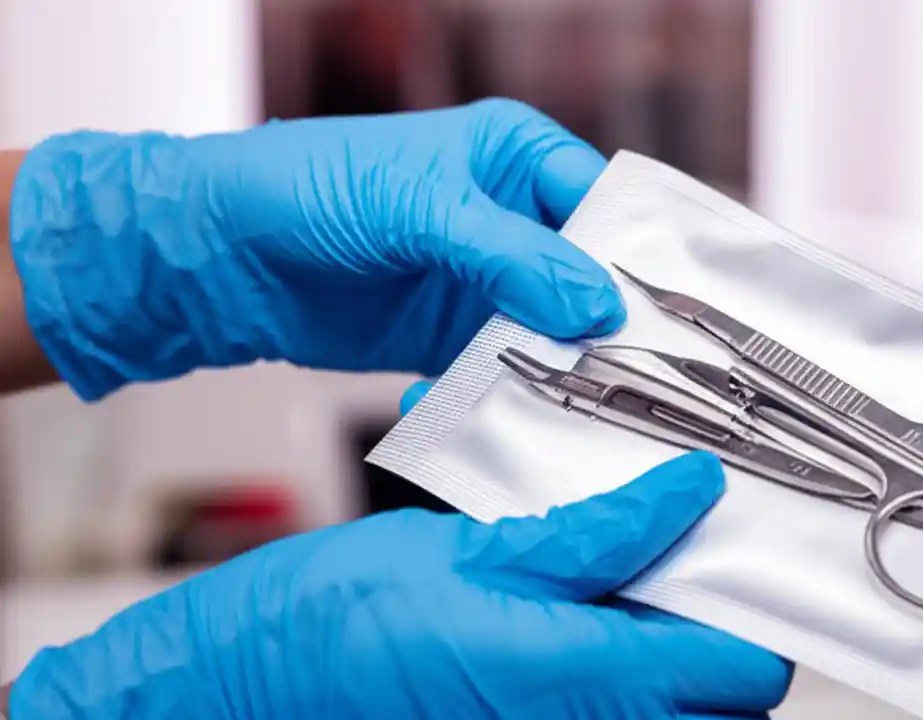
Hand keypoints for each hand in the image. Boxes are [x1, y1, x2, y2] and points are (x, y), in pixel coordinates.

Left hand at [9, 99, 621, 400]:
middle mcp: (511, 219)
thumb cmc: (308, 189)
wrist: (219, 255)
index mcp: (514, 157)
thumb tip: (596, 303)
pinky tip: (513, 414)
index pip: (604, 202)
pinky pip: (507, 368)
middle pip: (590, 274)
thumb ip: (512, 256)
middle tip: (643, 369)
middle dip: (610, 320)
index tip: (671, 308)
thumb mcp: (420, 207)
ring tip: (588, 403)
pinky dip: (514, 393)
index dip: (637, 252)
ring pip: (555, 329)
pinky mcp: (454, 337)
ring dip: (566, 365)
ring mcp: (486, 282)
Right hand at [9, 452, 790, 718]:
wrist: (244, 689)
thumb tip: (686, 495)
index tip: (729, 551)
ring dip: (670, 661)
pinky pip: (609, 719)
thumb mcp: (473, 547)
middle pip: (723, 707)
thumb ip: (595, 534)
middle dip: (718, 637)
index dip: (750, 608)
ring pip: (670, 718)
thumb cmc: (335, 624)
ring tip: (621, 591)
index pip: (741, 672)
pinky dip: (619, 678)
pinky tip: (575, 624)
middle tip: (677, 564)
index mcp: (583, 680)